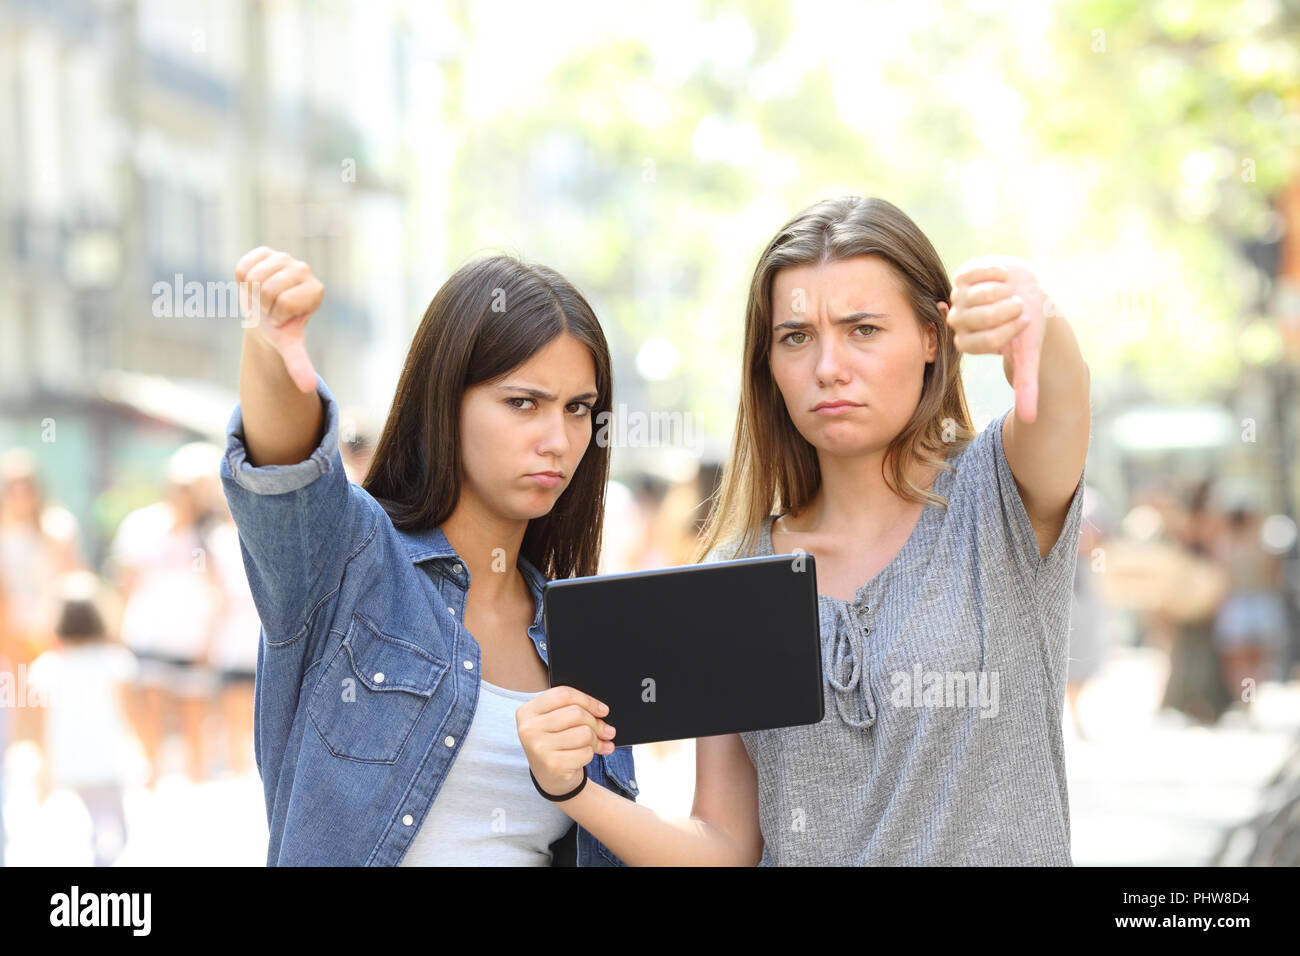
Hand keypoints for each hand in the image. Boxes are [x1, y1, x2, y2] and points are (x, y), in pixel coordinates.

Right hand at [234, 246, 323, 392]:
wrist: (265, 314)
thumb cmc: (280, 329)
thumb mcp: (289, 347)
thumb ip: (299, 364)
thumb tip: (308, 387)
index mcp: (315, 290)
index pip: (285, 302)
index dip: (277, 316)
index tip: (282, 319)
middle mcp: (303, 270)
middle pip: (269, 289)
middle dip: (264, 306)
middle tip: (270, 309)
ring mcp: (284, 258)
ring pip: (255, 277)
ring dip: (252, 294)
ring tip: (262, 298)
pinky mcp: (265, 252)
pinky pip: (242, 266)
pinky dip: (242, 280)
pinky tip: (252, 285)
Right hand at [516, 686, 616, 795]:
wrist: (549, 777)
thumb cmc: (555, 742)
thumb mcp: (556, 721)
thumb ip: (575, 710)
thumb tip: (602, 712)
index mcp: (528, 711)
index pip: (563, 694)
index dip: (588, 700)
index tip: (603, 710)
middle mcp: (529, 728)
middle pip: (576, 713)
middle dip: (596, 723)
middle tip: (606, 731)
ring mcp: (539, 748)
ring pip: (584, 733)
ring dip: (595, 740)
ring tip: (594, 745)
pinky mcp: (553, 765)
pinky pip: (585, 752)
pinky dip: (591, 754)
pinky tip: (583, 758)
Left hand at [946, 255, 1052, 422]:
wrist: (1027, 293)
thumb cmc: (1026, 326)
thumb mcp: (1028, 356)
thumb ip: (1026, 387)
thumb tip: (1030, 420)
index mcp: (967, 342)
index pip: (983, 340)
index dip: (1009, 330)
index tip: (1025, 323)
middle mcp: (958, 321)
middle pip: (978, 317)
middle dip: (1007, 311)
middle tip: (1021, 306)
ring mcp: (959, 296)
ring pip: (975, 295)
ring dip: (1002, 292)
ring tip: (1012, 291)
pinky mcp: (964, 274)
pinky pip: (974, 271)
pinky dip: (995, 272)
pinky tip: (1005, 276)